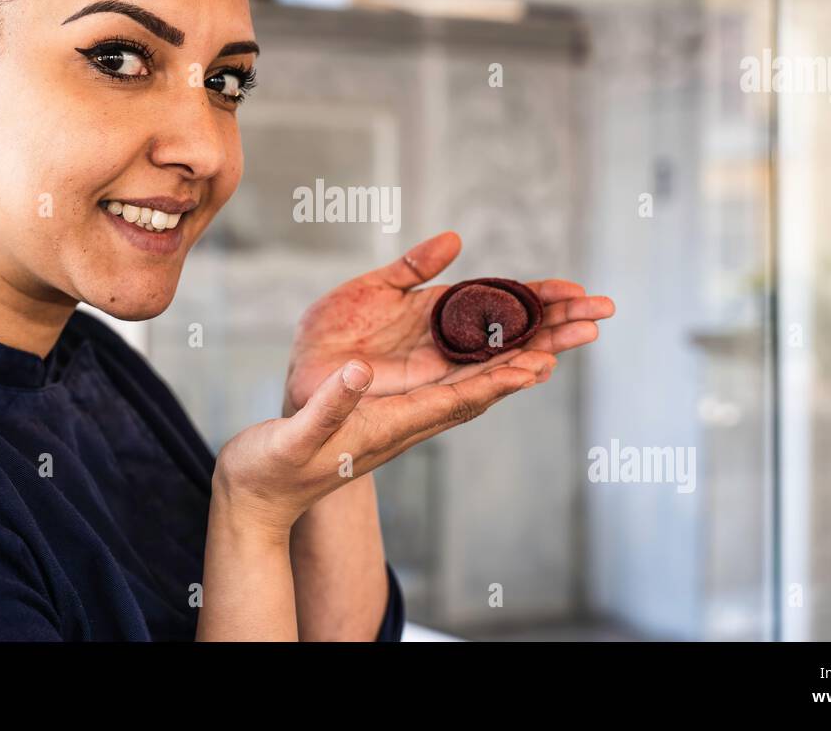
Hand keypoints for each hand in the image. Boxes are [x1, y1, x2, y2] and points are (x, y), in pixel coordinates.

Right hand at [213, 350, 556, 534]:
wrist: (259, 497)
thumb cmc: (273, 470)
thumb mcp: (296, 437)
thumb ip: (329, 407)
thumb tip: (359, 372)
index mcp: (389, 429)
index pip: (456, 402)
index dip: (498, 380)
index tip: (538, 361)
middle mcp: (405, 424)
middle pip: (478, 391)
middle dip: (524, 363)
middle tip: (571, 333)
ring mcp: (399, 420)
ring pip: (467, 386)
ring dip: (508, 361)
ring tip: (548, 336)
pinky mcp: (387, 413)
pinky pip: (442, 383)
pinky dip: (474, 363)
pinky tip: (485, 347)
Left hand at [281, 230, 614, 414]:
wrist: (304, 375)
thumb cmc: (335, 332)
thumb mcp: (375, 288)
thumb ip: (415, 266)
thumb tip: (455, 239)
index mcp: (445, 315)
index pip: (504, 303)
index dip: (540, 297)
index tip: (578, 289)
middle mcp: (453, 347)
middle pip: (517, 334)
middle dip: (560, 323)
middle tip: (604, 312)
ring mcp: (442, 372)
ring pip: (503, 362)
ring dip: (541, 350)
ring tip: (577, 339)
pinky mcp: (423, 394)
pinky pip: (470, 387)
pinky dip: (501, 377)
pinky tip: (531, 370)